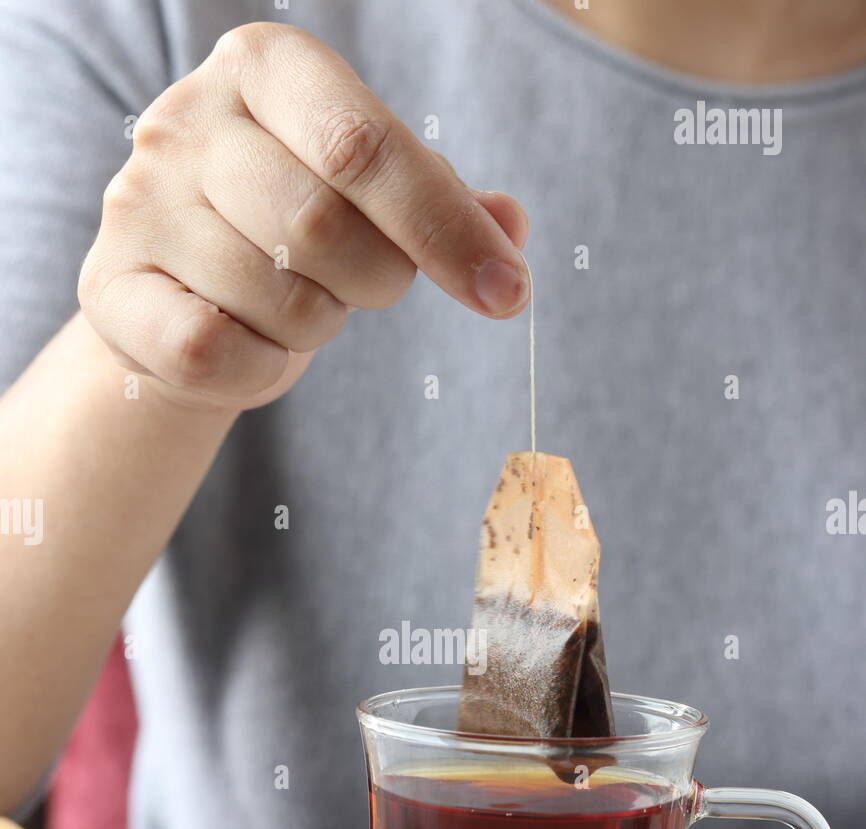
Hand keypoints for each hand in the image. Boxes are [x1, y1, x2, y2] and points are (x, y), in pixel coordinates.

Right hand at [79, 22, 529, 411]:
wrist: (182, 291)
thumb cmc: (290, 230)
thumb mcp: (371, 197)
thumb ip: (440, 203)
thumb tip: (510, 228)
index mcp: (265, 67)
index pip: (364, 146)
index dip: (446, 228)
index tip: (508, 293)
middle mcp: (187, 119)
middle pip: (325, 225)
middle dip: (379, 279)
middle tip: (371, 285)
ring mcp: (137, 202)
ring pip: (279, 297)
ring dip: (319, 323)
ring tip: (297, 300)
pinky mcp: (110, 287)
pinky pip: (215, 353)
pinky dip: (261, 369)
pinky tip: (256, 347)